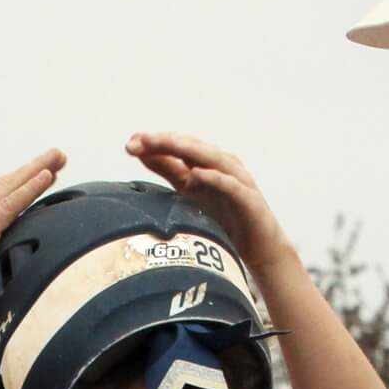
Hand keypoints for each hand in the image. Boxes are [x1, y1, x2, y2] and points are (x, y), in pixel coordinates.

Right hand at [0, 149, 66, 315]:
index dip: (14, 184)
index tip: (31, 175)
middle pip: (5, 183)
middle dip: (30, 169)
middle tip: (54, 156)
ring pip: (13, 185)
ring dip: (39, 168)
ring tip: (59, 156)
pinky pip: (14, 201)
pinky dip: (32, 186)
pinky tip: (49, 175)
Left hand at [126, 132, 294, 267]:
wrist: (258, 247)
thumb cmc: (224, 217)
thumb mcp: (190, 192)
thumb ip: (170, 171)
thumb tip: (143, 153)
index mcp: (207, 162)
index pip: (178, 146)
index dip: (155, 142)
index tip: (130, 143)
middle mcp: (222, 165)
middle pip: (192, 147)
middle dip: (165, 141)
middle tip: (140, 140)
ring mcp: (238, 180)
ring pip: (212, 158)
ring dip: (187, 150)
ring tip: (165, 143)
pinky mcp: (249, 199)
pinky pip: (231, 185)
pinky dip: (216, 178)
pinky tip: (198, 174)